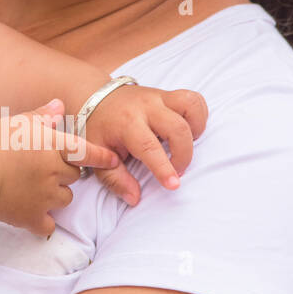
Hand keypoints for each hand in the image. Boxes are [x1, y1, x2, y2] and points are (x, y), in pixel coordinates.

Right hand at [0, 99, 119, 236]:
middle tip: (46, 168)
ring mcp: (46, 197)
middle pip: (75, 176)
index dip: (103, 156)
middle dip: (67, 173)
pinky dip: (44, 221)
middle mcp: (55, 172)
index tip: (114, 159)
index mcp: (53, 146)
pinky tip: (35, 215)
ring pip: (65, 199)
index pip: (87, 152)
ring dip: (57, 194)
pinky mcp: (32, 217)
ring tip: (37, 188)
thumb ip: (41, 115)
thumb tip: (60, 105)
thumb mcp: (16, 121)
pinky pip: (48, 224)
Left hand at [83, 86, 207, 204]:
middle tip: (175, 169)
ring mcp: (158, 97)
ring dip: (196, 130)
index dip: (163, 167)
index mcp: (125, 123)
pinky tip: (188, 131)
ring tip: (183, 146)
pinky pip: (193, 100)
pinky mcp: (168, 94)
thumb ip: (114, 178)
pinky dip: (199, 117)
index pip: (148, 146)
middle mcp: (145, 107)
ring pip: (190, 106)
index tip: (174, 185)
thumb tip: (134, 198)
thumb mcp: (96, 154)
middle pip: (177, 128)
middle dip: (183, 154)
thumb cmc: (97, 128)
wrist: (93, 96)